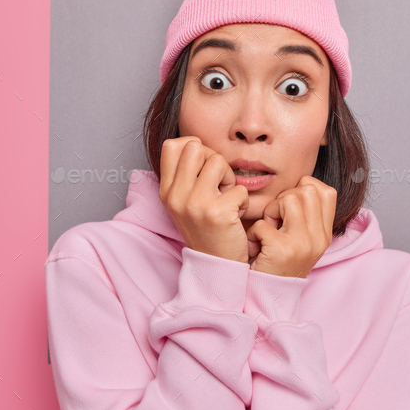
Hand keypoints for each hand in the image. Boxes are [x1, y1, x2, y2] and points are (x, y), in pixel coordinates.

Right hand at [159, 136, 249, 263]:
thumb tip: (196, 144)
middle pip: (195, 147)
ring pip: (218, 161)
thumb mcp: (184, 202)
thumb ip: (185, 175)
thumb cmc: (205, 229)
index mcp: (166, 191)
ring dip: (229, 178)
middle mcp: (176, 195)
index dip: (194, 148)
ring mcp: (195, 203)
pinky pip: (239, 187)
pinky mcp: (217, 212)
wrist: (215, 265)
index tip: (204, 168)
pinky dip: (243, 200)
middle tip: (218, 183)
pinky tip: (236, 215)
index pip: (172, 145)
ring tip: (227, 198)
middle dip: (213, 160)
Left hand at [246, 177, 336, 277]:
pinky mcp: (282, 251)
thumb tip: (302, 184)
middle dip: (284, 199)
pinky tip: (257, 247)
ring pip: (288, 199)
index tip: (290, 208)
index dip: (303, 190)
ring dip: (270, 213)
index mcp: (325, 234)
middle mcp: (319, 238)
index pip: (327, 191)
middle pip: (306, 190)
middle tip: (276, 221)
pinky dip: (254, 233)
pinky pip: (263, 223)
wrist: (268, 297)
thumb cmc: (278, 264)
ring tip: (268, 231)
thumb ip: (306, 215)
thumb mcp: (302, 241)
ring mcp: (302, 244)